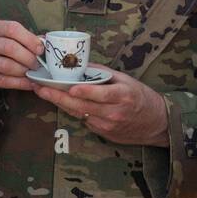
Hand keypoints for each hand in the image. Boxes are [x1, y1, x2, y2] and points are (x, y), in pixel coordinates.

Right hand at [0, 20, 42, 102]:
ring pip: (6, 66)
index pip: (12, 28)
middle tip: (38, 65)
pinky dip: (19, 83)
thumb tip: (46, 42)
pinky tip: (29, 84)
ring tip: (33, 74)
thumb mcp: (1, 37)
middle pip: (10, 48)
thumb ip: (21, 38)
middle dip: (28, 57)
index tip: (40, 49)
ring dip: (24, 71)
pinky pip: (2, 81)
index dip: (29, 39)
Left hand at [32, 66, 168, 145]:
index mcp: (122, 96)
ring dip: (59, 103)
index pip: (101, 94)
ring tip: (42, 92)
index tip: (69, 87)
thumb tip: (79, 63)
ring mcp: (107, 125)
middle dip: (58, 97)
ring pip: (79, 113)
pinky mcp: (103, 133)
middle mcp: (114, 112)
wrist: (156, 123)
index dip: (84, 92)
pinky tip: (60, 101)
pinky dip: (74, 110)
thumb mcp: (126, 80)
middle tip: (40, 88)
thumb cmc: (140, 97)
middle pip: (82, 106)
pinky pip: (84, 120)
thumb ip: (102, 73)